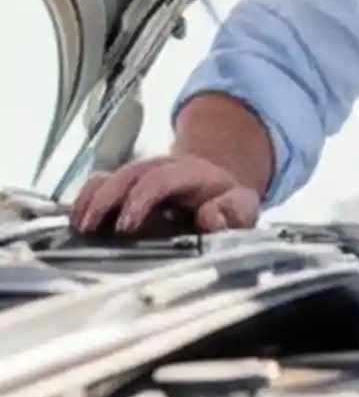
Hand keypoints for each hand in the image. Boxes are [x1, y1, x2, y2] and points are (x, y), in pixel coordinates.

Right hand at [70, 155, 260, 234]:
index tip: (126, 227)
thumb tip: (211, 217)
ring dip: (91, 199)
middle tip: (92, 229)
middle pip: (129, 174)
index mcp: (191, 173)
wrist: (219, 185)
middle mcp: (162, 167)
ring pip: (110, 177)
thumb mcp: (242, 207)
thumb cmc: (228, 202)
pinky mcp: (127, 184)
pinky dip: (86, 200)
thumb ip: (234, 211)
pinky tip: (77, 223)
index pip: (160, 178)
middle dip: (108, 199)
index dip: (140, 199)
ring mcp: (141, 174)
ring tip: (79, 228)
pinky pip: (100, 183)